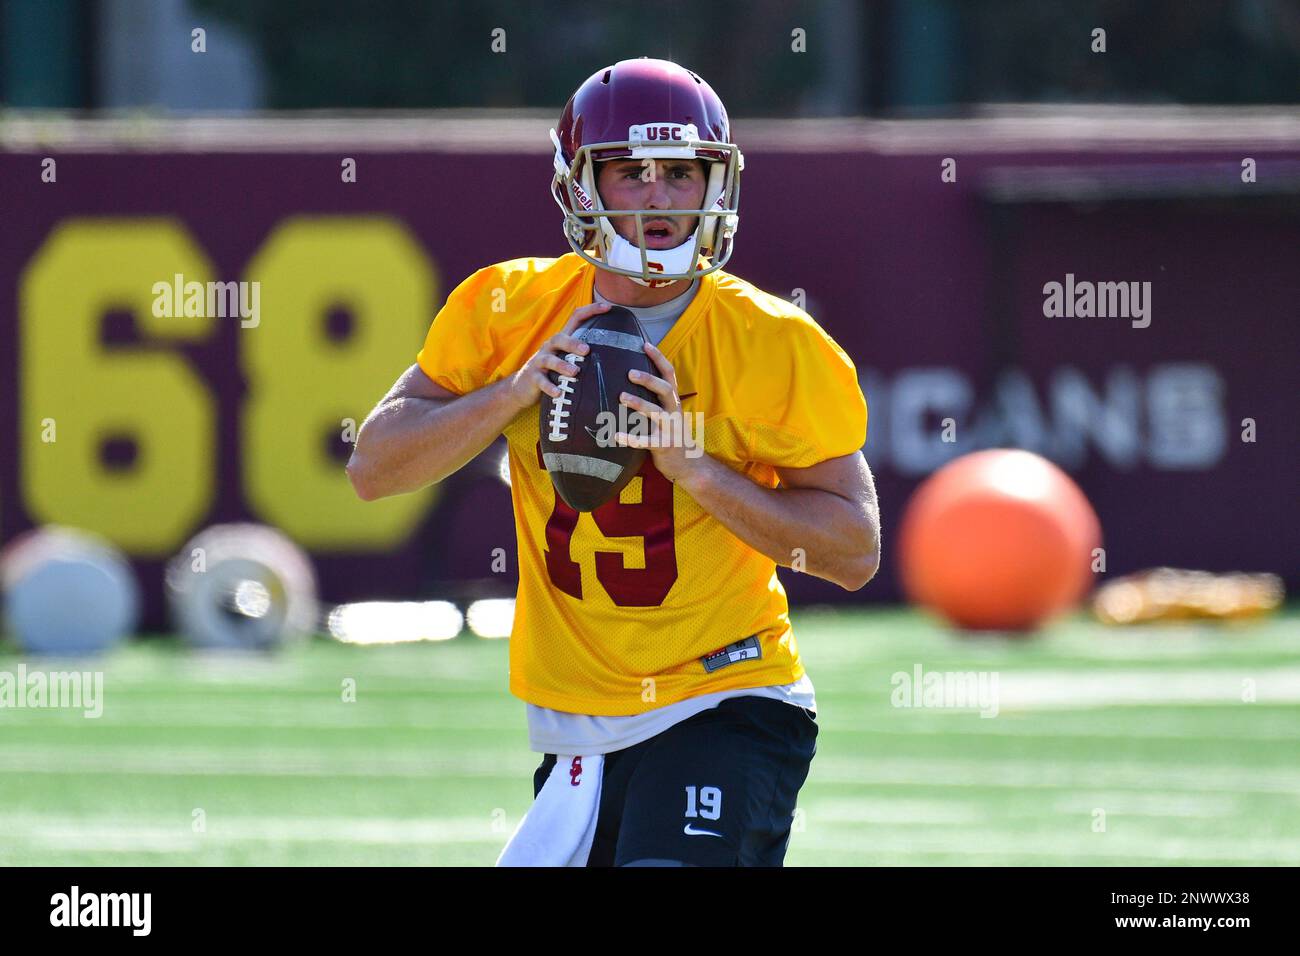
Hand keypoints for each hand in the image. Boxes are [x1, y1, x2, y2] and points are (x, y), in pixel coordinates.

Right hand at [507, 302, 609, 411]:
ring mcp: (540, 362)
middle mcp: (550, 347)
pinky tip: (558, 393)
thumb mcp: (566, 359)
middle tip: (587, 350)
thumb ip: (583, 355)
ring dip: (562, 365)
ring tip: (575, 373)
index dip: (590, 310)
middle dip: (573, 343)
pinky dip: (550, 387)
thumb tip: (616, 354)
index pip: (575, 318)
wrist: (522, 387)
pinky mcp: (533, 377)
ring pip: (549, 360)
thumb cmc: (552, 372)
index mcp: (561, 341)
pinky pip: (541, 381)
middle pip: (559, 338)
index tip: (608, 307)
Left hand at [615, 341, 705, 484]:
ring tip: (621, 397)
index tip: (645, 344)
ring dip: (639, 404)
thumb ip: (655, 398)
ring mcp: (670, 429)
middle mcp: (674, 412)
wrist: (688, 464)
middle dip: (649, 380)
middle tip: (629, 373)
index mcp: (673, 401)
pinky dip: (631, 438)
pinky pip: (646, 441)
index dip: (659, 358)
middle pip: (665, 390)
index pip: (669, 374)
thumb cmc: (671, 434)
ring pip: (656, 413)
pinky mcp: (663, 446)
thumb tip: (632, 376)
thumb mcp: (667, 413)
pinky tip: (616, 435)